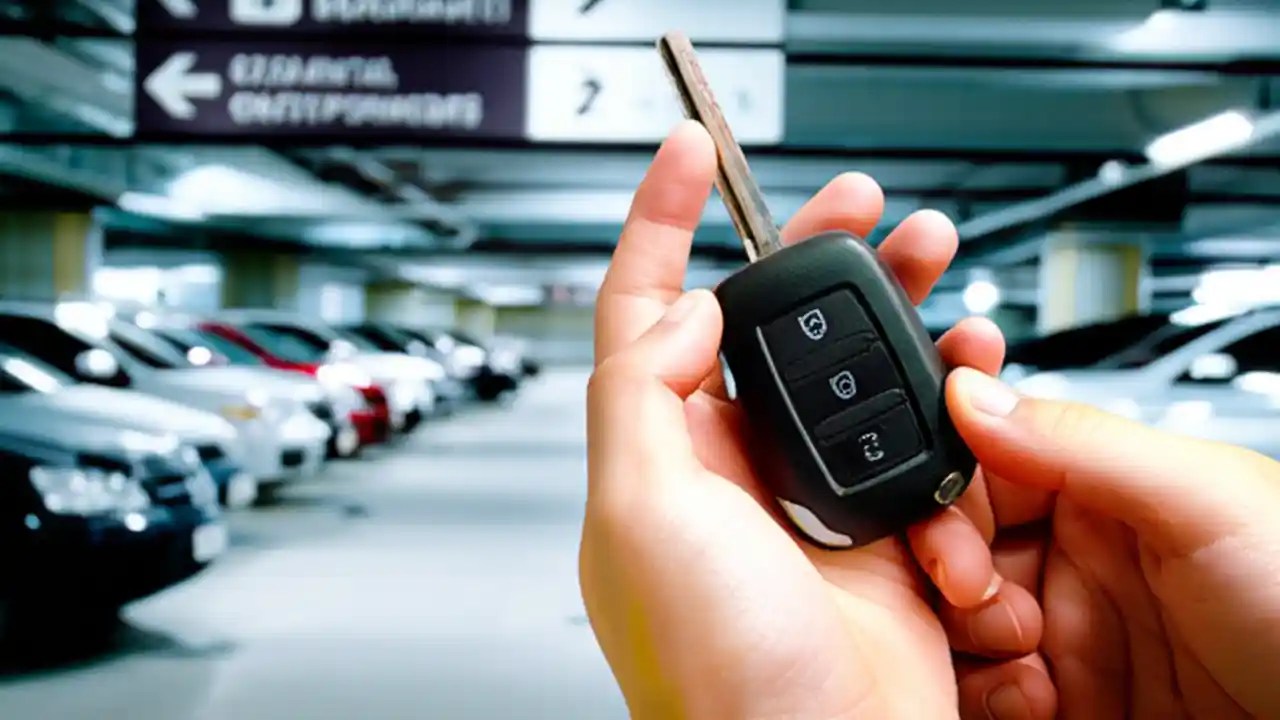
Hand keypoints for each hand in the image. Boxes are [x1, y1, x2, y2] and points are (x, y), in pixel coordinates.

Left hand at [582, 121, 1044, 719]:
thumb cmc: (715, 672)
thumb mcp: (643, 513)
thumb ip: (642, 391)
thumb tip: (690, 308)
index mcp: (656, 455)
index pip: (643, 313)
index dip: (660, 224)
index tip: (687, 158)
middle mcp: (726, 470)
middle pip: (764, 328)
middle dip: (807, 254)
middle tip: (858, 204)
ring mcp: (804, 499)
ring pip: (845, 374)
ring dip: (889, 317)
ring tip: (934, 268)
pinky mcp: (875, 531)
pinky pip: (912, 441)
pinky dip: (938, 414)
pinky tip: (952, 402)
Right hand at [945, 368, 1279, 718]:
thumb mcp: (1204, 503)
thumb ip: (1081, 442)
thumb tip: (970, 390)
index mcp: (1103, 482)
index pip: (983, 463)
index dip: (946, 488)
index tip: (938, 523)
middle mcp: (1077, 554)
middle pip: (955, 545)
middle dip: (948, 570)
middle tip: (980, 600)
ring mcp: (1071, 632)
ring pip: (957, 622)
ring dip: (965, 641)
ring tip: (1024, 662)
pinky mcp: (1068, 703)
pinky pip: (984, 691)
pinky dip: (986, 697)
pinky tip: (1032, 701)